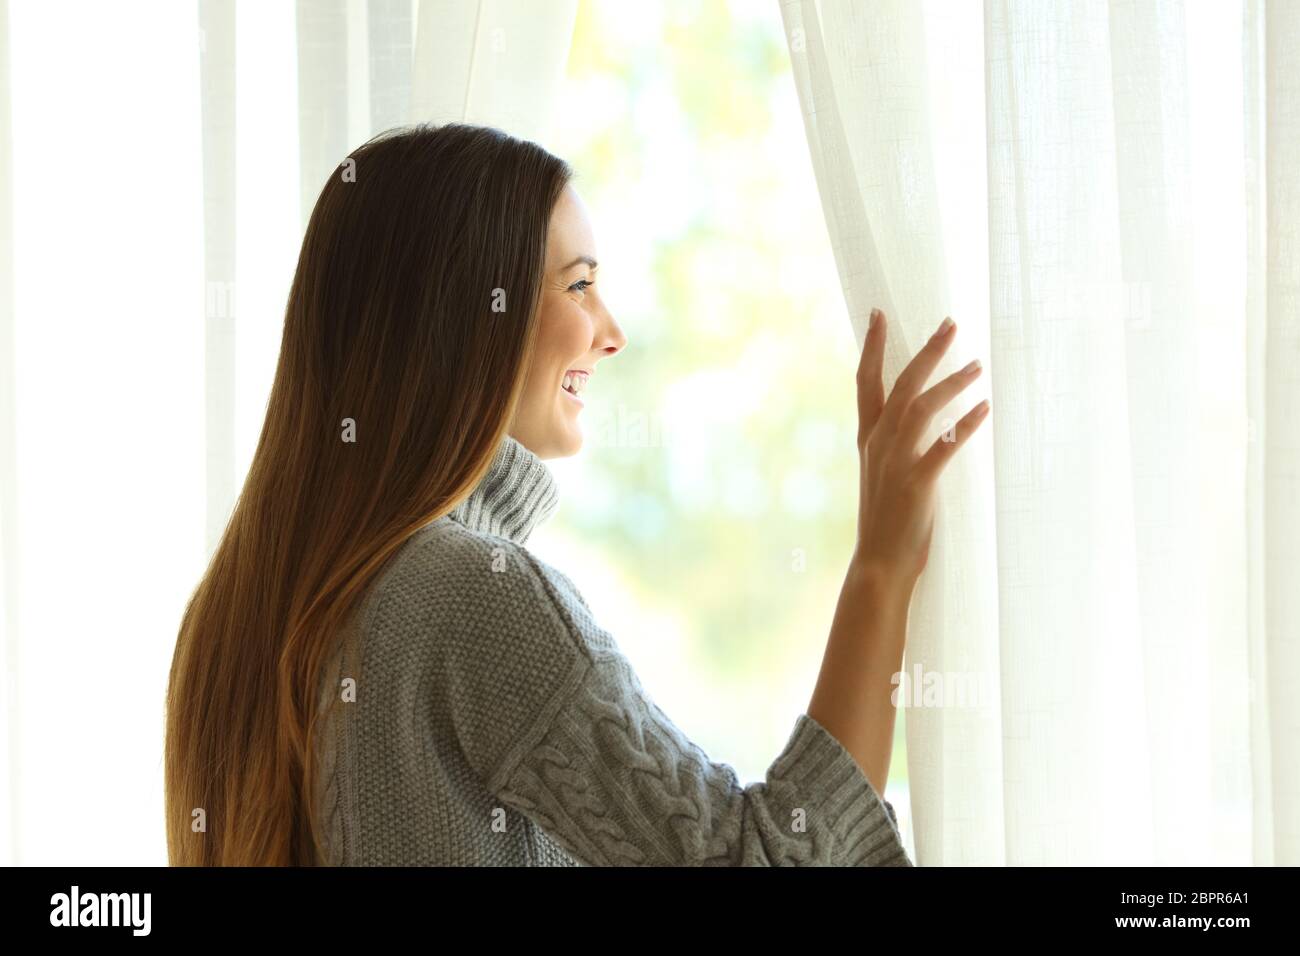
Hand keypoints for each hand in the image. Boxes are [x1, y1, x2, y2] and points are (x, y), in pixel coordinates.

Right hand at [852, 309, 987, 588]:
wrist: (879, 563)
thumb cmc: (886, 520)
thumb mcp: (882, 473)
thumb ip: (893, 443)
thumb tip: (915, 417)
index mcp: (868, 439)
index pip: (865, 382)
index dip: (871, 347)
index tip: (878, 314)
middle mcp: (878, 444)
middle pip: (901, 384)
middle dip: (926, 351)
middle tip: (951, 323)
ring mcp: (896, 462)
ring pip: (922, 408)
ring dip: (952, 382)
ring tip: (978, 365)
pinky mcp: (917, 483)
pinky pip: (943, 446)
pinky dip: (964, 425)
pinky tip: (984, 408)